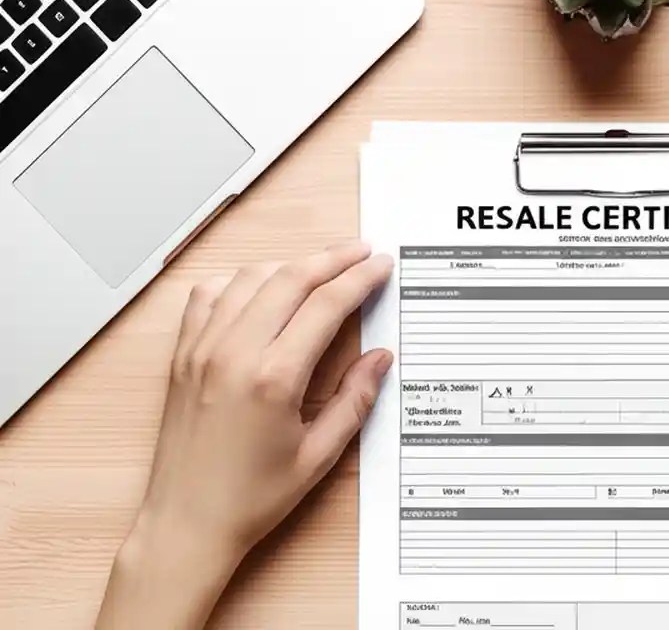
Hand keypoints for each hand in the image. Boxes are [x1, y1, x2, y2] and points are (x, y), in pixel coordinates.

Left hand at [97, 243, 393, 629]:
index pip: (326, 305)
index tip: (380, 265)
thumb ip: (355, 400)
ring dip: (290, 264)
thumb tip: (381, 358)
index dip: (359, 278)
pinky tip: (261, 287)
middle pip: (290, 279)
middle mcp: (233, 353)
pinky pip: (209, 296)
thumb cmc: (251, 498)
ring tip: (320, 266)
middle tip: (361, 251)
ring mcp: (202, 350)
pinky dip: (240, 281)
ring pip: (250, 279)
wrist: (186, 522)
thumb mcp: (319, 456)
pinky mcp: (182, 356)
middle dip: (332, 259)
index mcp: (273, 378)